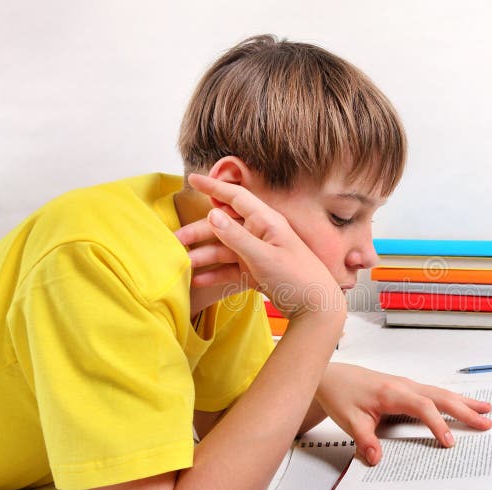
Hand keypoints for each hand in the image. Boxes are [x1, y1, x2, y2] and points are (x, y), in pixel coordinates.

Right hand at [175, 174, 341, 317]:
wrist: (316, 308)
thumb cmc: (297, 278)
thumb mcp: (263, 256)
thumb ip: (236, 236)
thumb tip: (212, 214)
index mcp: (267, 222)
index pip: (236, 198)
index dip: (214, 187)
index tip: (193, 179)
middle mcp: (261, 234)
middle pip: (224, 227)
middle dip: (199, 232)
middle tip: (175, 239)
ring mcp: (258, 254)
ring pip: (225, 249)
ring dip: (204, 255)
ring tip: (182, 264)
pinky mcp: (257, 272)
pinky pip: (231, 269)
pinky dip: (216, 274)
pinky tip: (199, 280)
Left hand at [316, 363, 491, 465]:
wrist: (332, 377)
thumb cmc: (341, 394)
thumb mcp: (350, 420)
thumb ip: (365, 440)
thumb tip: (376, 459)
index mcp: (392, 393)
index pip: (422, 407)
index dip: (438, 424)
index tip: (449, 442)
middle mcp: (403, 386)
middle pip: (440, 397)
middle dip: (464, 409)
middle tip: (486, 422)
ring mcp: (406, 385)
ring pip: (440, 392)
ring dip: (463, 401)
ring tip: (486, 409)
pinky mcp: (405, 388)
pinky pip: (433, 393)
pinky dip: (451, 399)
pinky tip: (461, 404)